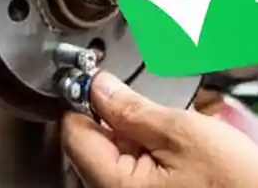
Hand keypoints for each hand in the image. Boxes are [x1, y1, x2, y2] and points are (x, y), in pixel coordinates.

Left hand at [61, 71, 257, 187]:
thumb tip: (98, 86)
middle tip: (155, 112)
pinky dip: (154, 155)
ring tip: (178, 138)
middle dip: (118, 119)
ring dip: (140, 137)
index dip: (85, 98)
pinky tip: (183, 155)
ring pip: (118, 157)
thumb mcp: (183, 133)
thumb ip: (133, 108)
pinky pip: (138, 172)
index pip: (73, 131)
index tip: (99, 80)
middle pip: (94, 144)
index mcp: (113, 185)